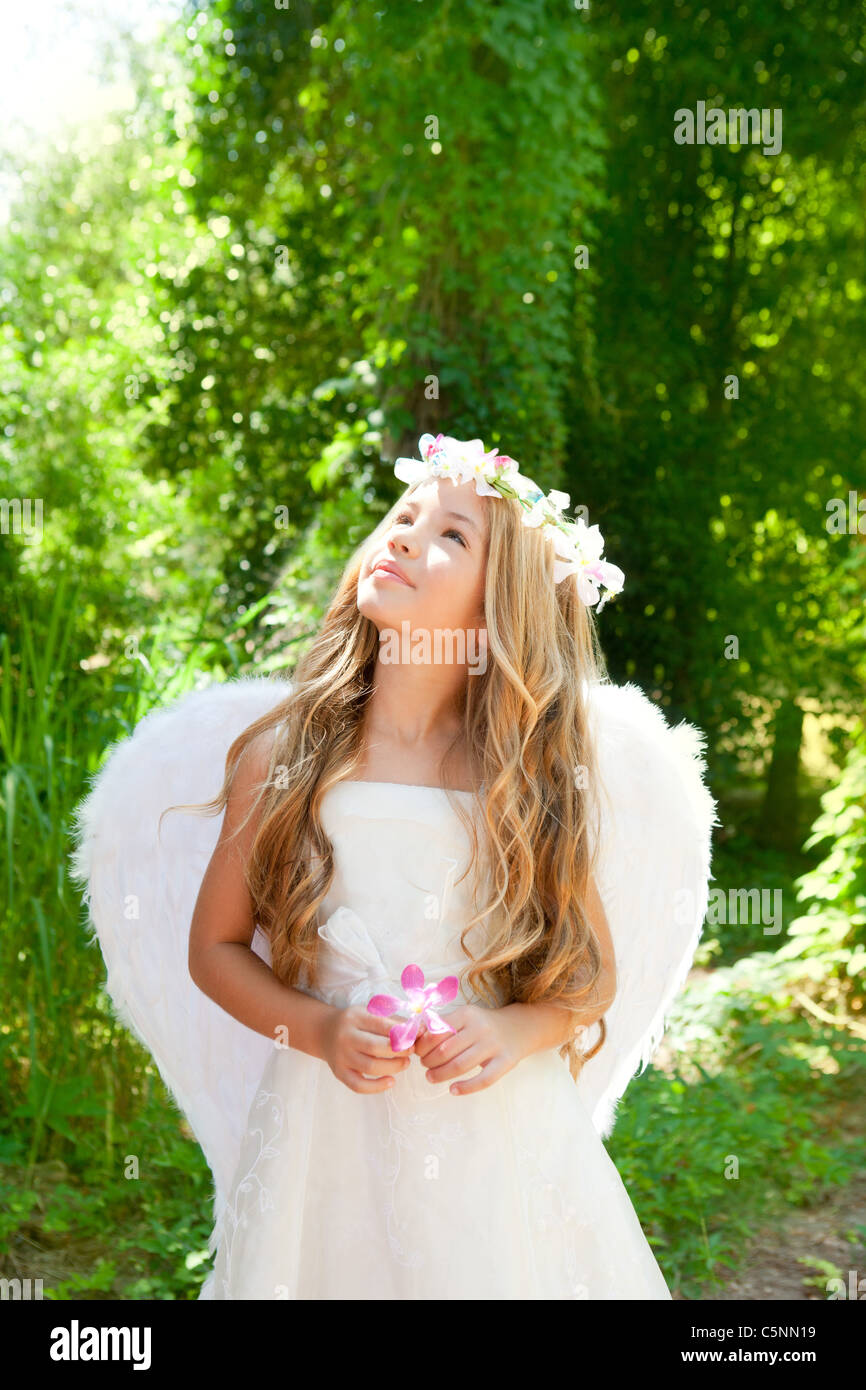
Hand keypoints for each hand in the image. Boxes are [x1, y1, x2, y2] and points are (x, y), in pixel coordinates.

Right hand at [321, 1004, 411, 1094]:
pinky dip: (376, 1087)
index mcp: (355, 1017)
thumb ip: (394, 1020)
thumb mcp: (370, 1013)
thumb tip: (422, 1029)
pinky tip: (391, 1081)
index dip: (401, 1032)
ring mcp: (341, 1056)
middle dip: (398, 1051)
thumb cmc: (355, 1023)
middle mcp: (345, 1037)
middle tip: (411, 1051)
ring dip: (392, 1067)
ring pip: (369, 1067)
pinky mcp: (339, 1073)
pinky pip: (358, 1085)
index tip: (415, 1037)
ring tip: (405, 1064)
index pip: (381, 1024)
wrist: (324, 1032)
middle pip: (374, 1047)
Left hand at [411, 1003, 527, 1094]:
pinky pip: (484, 1079)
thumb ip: (442, 1025)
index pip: (437, 1031)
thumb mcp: (465, 1017)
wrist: (520, 1027)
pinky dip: (466, 1087)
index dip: (422, 1045)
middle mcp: (480, 1028)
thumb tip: (414, 1037)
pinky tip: (453, 1090)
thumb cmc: (484, 1025)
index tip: (418, 1052)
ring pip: (460, 1065)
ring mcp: (494, 1045)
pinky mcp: (505, 1062)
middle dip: (429, 1061)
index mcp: (466, 1014)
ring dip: (440, 1074)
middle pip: (446, 1050)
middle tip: (424, 1066)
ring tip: (431, 1077)